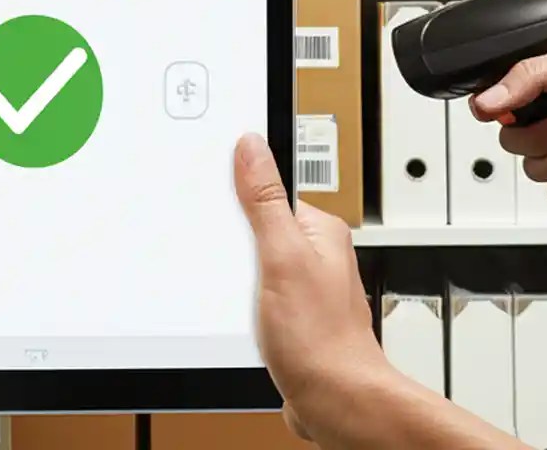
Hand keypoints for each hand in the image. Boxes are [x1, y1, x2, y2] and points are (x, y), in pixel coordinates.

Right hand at [232, 133, 395, 443]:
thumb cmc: (322, 338)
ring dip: (235, 278)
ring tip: (234, 293)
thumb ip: (265, 201)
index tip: (212, 202)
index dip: (236, 197)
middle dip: (233, 242)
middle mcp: (315, 255)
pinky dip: (241, 303)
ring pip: (253, 265)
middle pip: (256, 228)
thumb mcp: (282, 257)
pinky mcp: (290, 315)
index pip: (270, 192)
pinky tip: (239, 315)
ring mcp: (303, 286)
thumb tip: (252, 147)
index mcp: (319, 229)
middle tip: (224, 261)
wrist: (334, 400)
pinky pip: (255, 296)